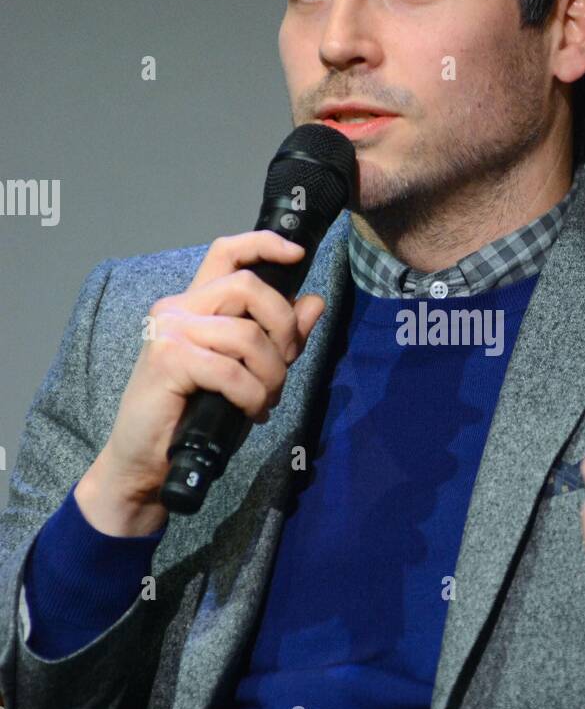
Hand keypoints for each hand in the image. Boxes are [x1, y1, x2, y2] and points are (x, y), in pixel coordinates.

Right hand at [75, 231, 325, 535]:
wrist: (146, 463)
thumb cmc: (194, 417)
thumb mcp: (247, 371)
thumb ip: (277, 337)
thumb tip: (314, 303)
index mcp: (195, 305)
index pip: (227, 252)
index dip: (264, 245)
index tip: (298, 256)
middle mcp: (178, 308)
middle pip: (248, 287)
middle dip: (283, 327)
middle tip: (285, 365)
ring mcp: (169, 331)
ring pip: (247, 334)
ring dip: (272, 374)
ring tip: (266, 400)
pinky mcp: (168, 360)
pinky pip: (232, 370)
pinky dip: (252, 395)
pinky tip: (251, 412)